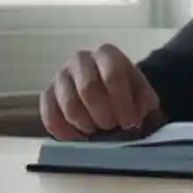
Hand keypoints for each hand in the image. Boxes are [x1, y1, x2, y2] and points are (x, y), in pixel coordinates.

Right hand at [40, 43, 163, 140]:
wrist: (109, 97)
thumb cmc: (128, 97)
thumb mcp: (144, 97)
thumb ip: (145, 103)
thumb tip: (138, 113)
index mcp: (107, 54)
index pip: (112, 73)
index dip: (122, 102)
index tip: (130, 122)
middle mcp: (81, 60)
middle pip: (88, 88)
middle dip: (103, 115)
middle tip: (112, 127)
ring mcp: (60, 77)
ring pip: (68, 105)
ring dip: (86, 125)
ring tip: (98, 131)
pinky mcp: (47, 96)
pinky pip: (50, 116)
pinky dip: (65, 133)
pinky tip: (79, 139)